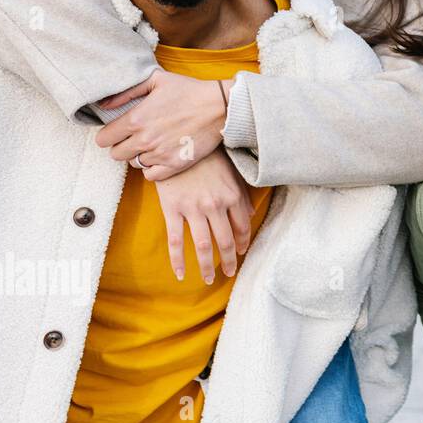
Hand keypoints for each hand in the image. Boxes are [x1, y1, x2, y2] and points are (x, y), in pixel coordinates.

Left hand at [96, 70, 230, 179]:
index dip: (109, 135)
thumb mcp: (156, 80)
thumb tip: (103, 105)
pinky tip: (160, 156)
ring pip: (135, 163)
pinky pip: (151, 175)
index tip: (118, 131)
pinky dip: (152, 168)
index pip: (103, 139)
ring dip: (140, 155)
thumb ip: (126, 92)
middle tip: (135, 138)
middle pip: (116, 154)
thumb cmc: (189, 90)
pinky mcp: (175, 164)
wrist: (220, 106)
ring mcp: (160, 154)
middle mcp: (144, 139)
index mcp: (135, 119)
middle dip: (122, 146)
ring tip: (152, 144)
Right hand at [153, 148, 253, 283]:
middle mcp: (215, 205)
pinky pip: (176, 240)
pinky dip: (178, 260)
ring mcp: (193, 208)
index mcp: (233, 196)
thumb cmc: (207, 158)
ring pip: (203, 245)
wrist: (178, 143)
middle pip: (225, 241)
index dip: (243, 243)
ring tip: (207, 280)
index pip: (242, 227)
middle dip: (229, 261)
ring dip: (206, 266)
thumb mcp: (231, 174)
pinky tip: (180, 274)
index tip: (241, 253)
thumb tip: (250, 216)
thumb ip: (241, 196)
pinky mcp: (172, 209)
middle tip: (230, 273)